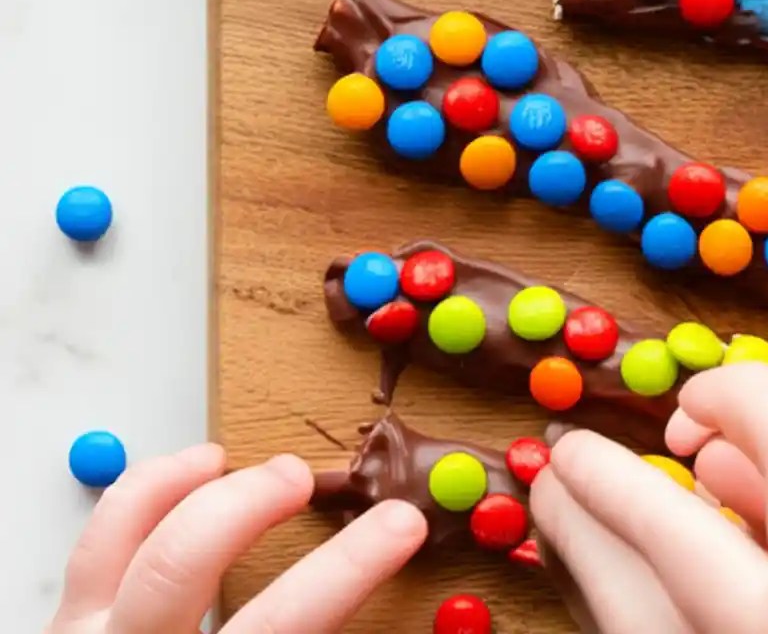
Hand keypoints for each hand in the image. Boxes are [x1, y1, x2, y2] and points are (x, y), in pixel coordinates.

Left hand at [47, 445, 426, 633]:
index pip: (283, 623)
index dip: (348, 567)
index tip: (400, 526)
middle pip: (182, 563)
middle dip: (250, 503)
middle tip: (304, 477)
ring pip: (119, 538)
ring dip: (178, 484)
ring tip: (224, 459)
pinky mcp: (58, 630)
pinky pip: (94, 545)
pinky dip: (138, 498)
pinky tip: (175, 482)